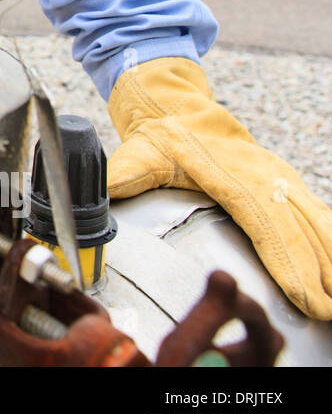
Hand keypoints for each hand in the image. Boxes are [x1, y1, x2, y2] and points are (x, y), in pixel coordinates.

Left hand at [108, 56, 331, 319]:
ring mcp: (276, 177)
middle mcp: (262, 177)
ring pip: (312, 221)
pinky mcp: (280, 181)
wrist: (175, 104)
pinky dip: (326, 238)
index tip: (304, 295)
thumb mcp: (140, 152)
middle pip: (298, 230)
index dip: (288, 261)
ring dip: (328, 257)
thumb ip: (126, 174)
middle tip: (329, 309)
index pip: (266, 224)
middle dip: (319, 272)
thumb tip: (105, 192)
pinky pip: (311, 212)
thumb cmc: (160, 134)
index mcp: (233, 176)